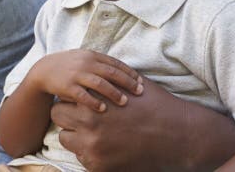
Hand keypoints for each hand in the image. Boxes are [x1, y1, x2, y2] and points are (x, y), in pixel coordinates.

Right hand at [31, 49, 142, 112]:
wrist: (44, 70)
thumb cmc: (70, 66)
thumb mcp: (85, 59)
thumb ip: (102, 63)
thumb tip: (124, 71)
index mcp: (92, 56)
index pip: (115, 63)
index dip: (129, 72)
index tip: (141, 81)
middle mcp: (86, 63)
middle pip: (111, 72)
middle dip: (127, 82)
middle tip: (139, 91)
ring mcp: (76, 74)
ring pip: (99, 83)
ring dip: (114, 93)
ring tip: (124, 101)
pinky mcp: (67, 86)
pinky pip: (83, 95)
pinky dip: (94, 102)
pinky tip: (103, 108)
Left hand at [52, 76, 234, 170]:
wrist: (176, 133)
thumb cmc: (155, 105)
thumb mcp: (132, 83)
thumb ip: (109, 79)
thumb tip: (97, 73)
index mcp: (94, 100)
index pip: (63, 100)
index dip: (71, 100)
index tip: (80, 102)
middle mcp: (89, 123)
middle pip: (59, 118)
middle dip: (68, 117)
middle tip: (83, 117)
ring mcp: (92, 147)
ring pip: (66, 140)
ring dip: (75, 136)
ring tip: (93, 133)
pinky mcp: (99, 166)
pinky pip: (80, 158)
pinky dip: (89, 152)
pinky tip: (105, 145)